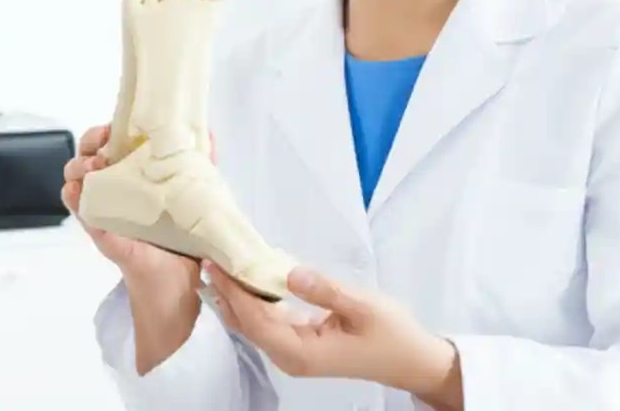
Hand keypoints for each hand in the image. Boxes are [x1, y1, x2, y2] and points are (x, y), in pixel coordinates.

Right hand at [61, 125, 197, 276]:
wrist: (179, 276)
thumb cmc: (181, 235)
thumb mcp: (191, 191)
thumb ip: (200, 163)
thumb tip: (210, 134)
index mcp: (131, 176)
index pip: (109, 144)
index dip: (106, 132)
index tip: (114, 126)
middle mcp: (114, 191)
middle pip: (87, 156)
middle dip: (89, 143)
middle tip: (102, 142)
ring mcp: (104, 211)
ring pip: (76, 181)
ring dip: (78, 168)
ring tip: (93, 166)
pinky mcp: (103, 233)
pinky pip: (81, 213)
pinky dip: (74, 199)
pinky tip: (78, 191)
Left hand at [205, 262, 463, 409]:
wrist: (411, 361)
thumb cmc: (391, 334)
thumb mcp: (363, 307)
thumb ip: (325, 290)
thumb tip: (291, 272)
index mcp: (301, 352)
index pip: (256, 319)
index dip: (234, 291)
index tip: (216, 264)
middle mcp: (290, 358)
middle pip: (247, 325)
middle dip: (226, 293)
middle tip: (207, 259)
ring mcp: (294, 354)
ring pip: (253, 326)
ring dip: (235, 298)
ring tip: (216, 268)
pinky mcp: (300, 346)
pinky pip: (267, 324)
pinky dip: (252, 303)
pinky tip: (243, 283)